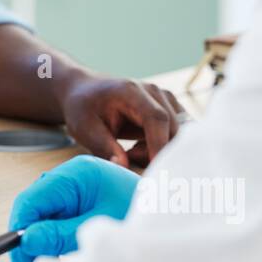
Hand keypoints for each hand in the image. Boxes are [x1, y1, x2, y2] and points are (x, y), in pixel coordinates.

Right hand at [7, 155, 139, 261]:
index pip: (32, 198)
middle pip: (35, 206)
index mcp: (77, 173)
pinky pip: (59, 217)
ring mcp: (78, 186)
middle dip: (32, 235)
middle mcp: (73, 175)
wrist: (173, 215)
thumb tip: (27, 241)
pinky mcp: (83, 199)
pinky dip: (57, 235)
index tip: (19, 254)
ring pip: (45, 214)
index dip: (20, 227)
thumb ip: (59, 234)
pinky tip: (66, 249)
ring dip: (45, 237)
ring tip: (55, 259)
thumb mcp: (97, 229)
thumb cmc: (141, 216)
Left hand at [58, 73, 186, 166]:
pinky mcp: (171, 110)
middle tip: (127, 157)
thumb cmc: (83, 109)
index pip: (156, 118)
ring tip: (130, 151)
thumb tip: (123, 167)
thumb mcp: (85, 129)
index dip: (159, 145)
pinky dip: (161, 148)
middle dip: (155, 153)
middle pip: (172, 130)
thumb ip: (104, 147)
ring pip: (178, 136)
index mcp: (132, 91)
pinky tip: (139, 147)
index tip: (155, 171)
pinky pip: (177, 137)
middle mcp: (154, 92)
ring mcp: (165, 100)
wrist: (84, 92)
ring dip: (159, 151)